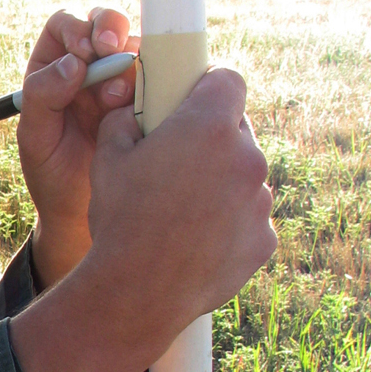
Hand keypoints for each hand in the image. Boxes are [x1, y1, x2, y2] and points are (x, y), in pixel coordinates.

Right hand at [9, 67, 275, 371]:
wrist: (138, 292)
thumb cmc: (120, 220)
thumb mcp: (106, 159)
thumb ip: (123, 122)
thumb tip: (132, 112)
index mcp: (208, 126)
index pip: (229, 79)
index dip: (210, 86)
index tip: (194, 99)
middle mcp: (246, 157)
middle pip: (238, 131)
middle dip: (213, 140)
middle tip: (179, 162)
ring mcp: (260, 201)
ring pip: (246, 176)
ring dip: (222, 183)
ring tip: (183, 211)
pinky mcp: (264, 240)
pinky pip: (250, 219)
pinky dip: (230, 224)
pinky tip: (197, 241)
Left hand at [16, 7, 137, 287]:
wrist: (82, 211)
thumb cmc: (52, 173)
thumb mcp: (35, 137)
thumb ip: (42, 96)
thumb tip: (74, 63)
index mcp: (54, 66)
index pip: (65, 25)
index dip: (76, 29)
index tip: (82, 52)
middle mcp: (91, 66)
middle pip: (106, 23)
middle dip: (110, 28)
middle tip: (109, 49)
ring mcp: (124, 81)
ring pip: (137, 47)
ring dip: (130, 64)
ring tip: (115, 100)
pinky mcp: (151, 100)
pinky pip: (162, 78)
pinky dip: (156, 83)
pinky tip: (142, 107)